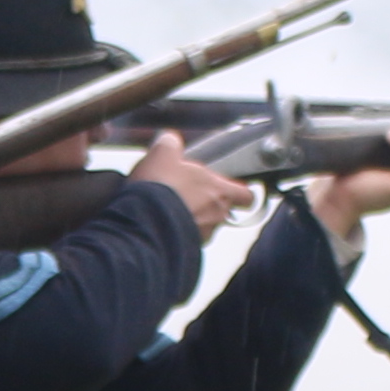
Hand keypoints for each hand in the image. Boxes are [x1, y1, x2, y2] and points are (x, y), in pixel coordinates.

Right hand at [131, 133, 248, 236]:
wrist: (144, 222)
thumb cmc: (161, 189)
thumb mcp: (163, 154)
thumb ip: (170, 144)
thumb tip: (169, 140)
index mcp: (219, 191)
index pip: (246, 195)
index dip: (240, 191)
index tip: (232, 189)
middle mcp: (216, 216)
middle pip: (222, 211)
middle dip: (208, 205)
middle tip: (190, 196)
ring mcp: (201, 236)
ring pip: (204, 228)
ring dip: (190, 221)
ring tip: (169, 212)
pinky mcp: (184, 250)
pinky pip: (184, 241)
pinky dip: (175, 234)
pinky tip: (160, 225)